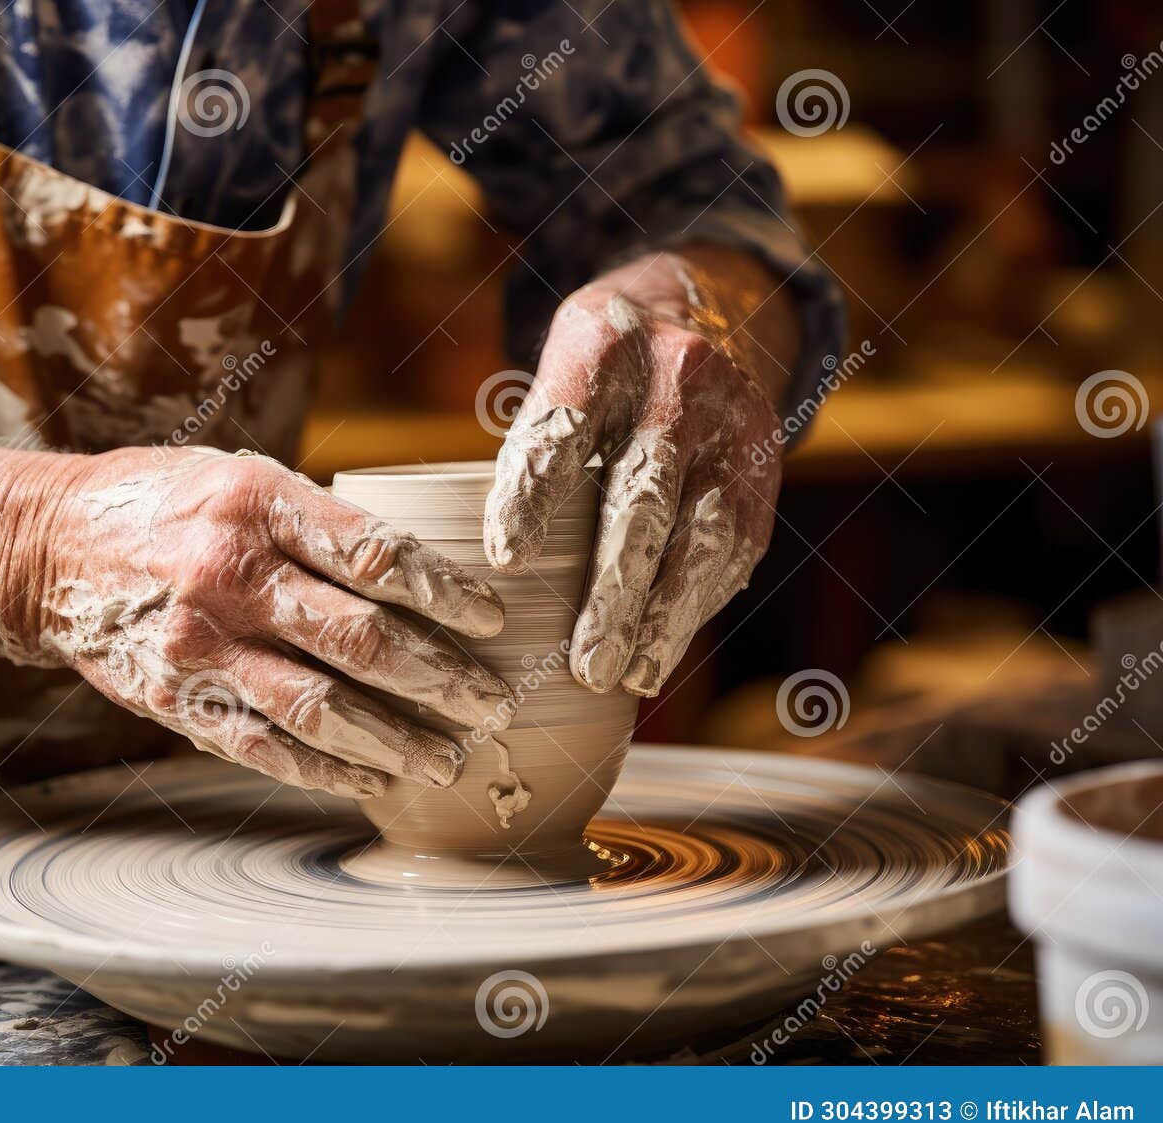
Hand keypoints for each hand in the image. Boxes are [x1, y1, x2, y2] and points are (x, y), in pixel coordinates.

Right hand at [0, 447, 515, 799]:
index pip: (377, 555)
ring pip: (322, 709)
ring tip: (448, 760)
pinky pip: (267, 747)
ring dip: (398, 741)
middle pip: (363, 641)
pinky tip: (374, 780)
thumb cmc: (163, 504)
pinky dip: (329, 770)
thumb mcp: (238, 476)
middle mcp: (230, 575)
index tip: (494, 619)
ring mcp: (201, 645)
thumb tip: (418, 569)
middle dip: (442, 679)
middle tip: (492, 702)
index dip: (448, 593)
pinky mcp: (178, 699)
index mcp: (258, 504)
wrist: (47, 547)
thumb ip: (317, 519)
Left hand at [484, 251, 788, 697]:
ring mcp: (731, 425)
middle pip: (643, 495)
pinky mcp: (763, 466)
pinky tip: (664, 649)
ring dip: (666, 615)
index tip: (506, 558)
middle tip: (585, 662)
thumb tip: (500, 566)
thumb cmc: (608, 359)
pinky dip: (696, 604)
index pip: (563, 427)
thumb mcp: (563, 363)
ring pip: (702, 534)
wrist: (712, 304)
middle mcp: (677, 381)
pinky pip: (733, 547)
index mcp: (604, 347)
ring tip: (633, 677)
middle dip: (614, 589)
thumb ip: (537, 440)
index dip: (533, 494)